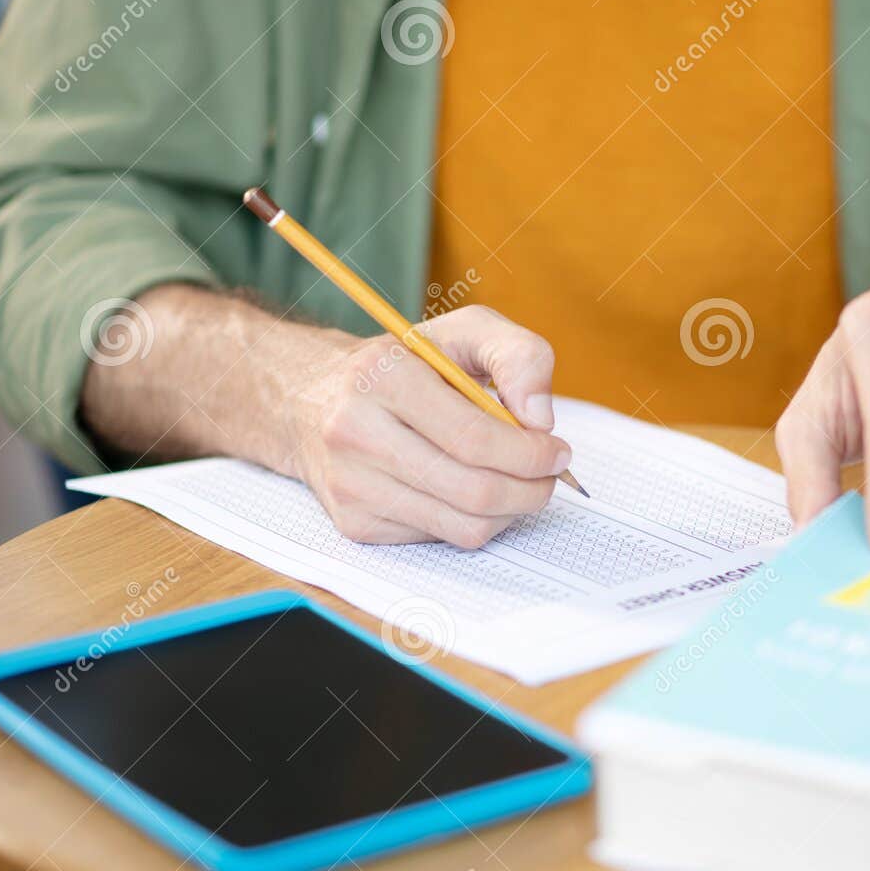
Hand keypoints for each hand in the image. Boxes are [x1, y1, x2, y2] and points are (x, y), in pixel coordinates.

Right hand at [269, 304, 569, 547]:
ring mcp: (351, 485)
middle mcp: (356, 433)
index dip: (531, 454)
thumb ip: (518, 355)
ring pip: (462, 526)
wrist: (311, 399)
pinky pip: (440, 538)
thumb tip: (540, 418)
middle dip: (531, 490)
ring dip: (509, 512)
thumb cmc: (403, 365)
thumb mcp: (463, 331)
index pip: (475, 438)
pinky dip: (470, 521)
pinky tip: (467, 492)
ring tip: (518, 485)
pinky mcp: (354, 523)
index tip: (558, 452)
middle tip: (549, 477)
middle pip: (473, 490)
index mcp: (383, 378)